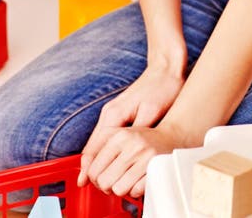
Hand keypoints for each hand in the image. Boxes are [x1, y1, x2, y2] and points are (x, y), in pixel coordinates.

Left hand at [77, 123, 186, 198]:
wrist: (172, 136)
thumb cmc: (140, 138)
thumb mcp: (117, 136)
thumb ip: (95, 153)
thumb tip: (81, 181)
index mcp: (119, 135)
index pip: (93, 169)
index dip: (95, 177)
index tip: (103, 173)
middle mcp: (132, 144)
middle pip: (104, 182)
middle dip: (107, 184)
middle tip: (115, 177)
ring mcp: (145, 157)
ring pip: (118, 189)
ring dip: (121, 187)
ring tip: (127, 177)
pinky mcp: (156, 169)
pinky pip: (135, 192)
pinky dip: (135, 190)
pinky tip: (139, 179)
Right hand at [78, 63, 184, 190]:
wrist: (166, 67)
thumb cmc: (163, 87)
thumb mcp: (153, 112)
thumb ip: (138, 133)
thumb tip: (129, 152)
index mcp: (114, 114)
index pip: (95, 146)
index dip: (89, 166)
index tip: (84, 181)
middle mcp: (109, 113)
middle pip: (93, 144)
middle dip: (89, 165)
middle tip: (88, 185)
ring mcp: (113, 111)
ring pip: (98, 140)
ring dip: (95, 158)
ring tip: (95, 177)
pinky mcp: (120, 111)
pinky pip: (106, 134)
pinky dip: (103, 148)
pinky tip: (107, 158)